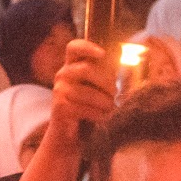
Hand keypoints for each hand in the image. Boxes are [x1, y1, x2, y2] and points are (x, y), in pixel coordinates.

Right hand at [40, 39, 116, 154]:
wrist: (73, 133)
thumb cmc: (90, 104)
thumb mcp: (98, 85)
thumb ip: (106, 70)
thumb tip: (121, 53)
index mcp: (72, 64)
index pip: (73, 47)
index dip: (87, 47)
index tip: (102, 54)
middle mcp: (62, 74)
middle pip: (86, 69)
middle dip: (106, 82)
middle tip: (115, 94)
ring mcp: (59, 91)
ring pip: (87, 92)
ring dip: (105, 102)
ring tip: (111, 108)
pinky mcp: (60, 107)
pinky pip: (84, 108)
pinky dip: (98, 114)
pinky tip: (104, 117)